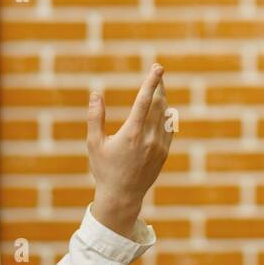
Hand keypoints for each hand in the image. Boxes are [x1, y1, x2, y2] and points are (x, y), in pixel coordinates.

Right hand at [88, 65, 173, 235]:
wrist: (123, 196)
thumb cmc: (104, 169)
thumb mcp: (94, 144)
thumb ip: (95, 118)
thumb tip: (95, 94)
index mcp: (132, 133)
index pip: (144, 101)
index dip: (152, 82)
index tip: (158, 68)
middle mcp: (149, 138)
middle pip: (158, 103)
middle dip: (159, 84)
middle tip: (157, 69)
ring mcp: (159, 145)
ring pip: (165, 114)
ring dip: (162, 98)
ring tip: (158, 86)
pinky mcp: (164, 152)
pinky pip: (168, 127)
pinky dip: (166, 114)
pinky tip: (162, 107)